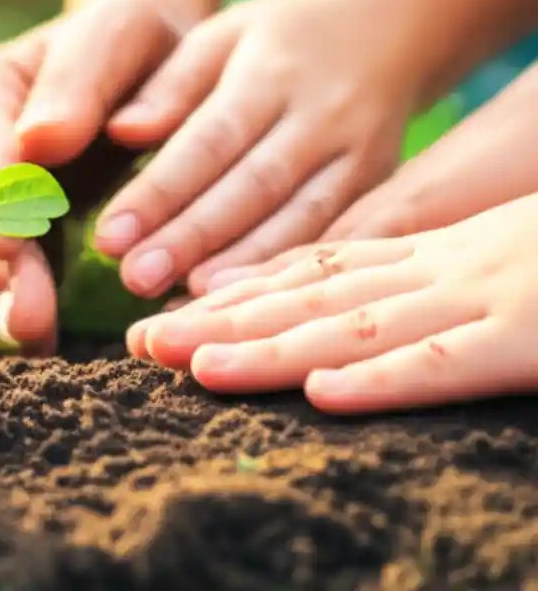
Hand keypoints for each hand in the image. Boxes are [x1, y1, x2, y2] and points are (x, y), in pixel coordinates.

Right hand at [0, 0, 207, 348]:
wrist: (156, 54)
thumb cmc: (143, 30)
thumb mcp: (125, 26)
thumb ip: (82, 75)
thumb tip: (39, 140)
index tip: (15, 246)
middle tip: (30, 312)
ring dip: (6, 296)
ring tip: (36, 335)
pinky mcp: (19, 228)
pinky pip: (12, 272)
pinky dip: (25, 302)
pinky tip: (47, 338)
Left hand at [94, 0, 423, 298]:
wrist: (388, 32)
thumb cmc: (273, 42)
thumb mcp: (220, 37)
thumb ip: (170, 85)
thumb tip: (120, 130)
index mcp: (271, 72)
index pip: (209, 139)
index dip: (159, 192)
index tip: (108, 236)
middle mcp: (321, 116)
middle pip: (253, 186)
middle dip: (192, 238)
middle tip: (134, 279)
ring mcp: (358, 155)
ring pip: (300, 220)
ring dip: (242, 267)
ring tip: (183, 304)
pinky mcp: (381, 188)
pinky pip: (334, 238)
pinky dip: (286, 274)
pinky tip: (241, 308)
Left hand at [126, 193, 537, 413]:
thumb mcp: (500, 242)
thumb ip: (432, 264)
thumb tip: (352, 316)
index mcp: (440, 248)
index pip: (319, 271)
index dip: (239, 295)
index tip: (169, 316)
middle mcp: (448, 268)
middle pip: (315, 297)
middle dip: (222, 322)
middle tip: (138, 344)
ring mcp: (492, 296)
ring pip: (361, 326)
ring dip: (270, 349)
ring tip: (192, 367)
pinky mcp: (535, 333)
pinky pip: (454, 359)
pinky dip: (389, 377)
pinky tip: (323, 395)